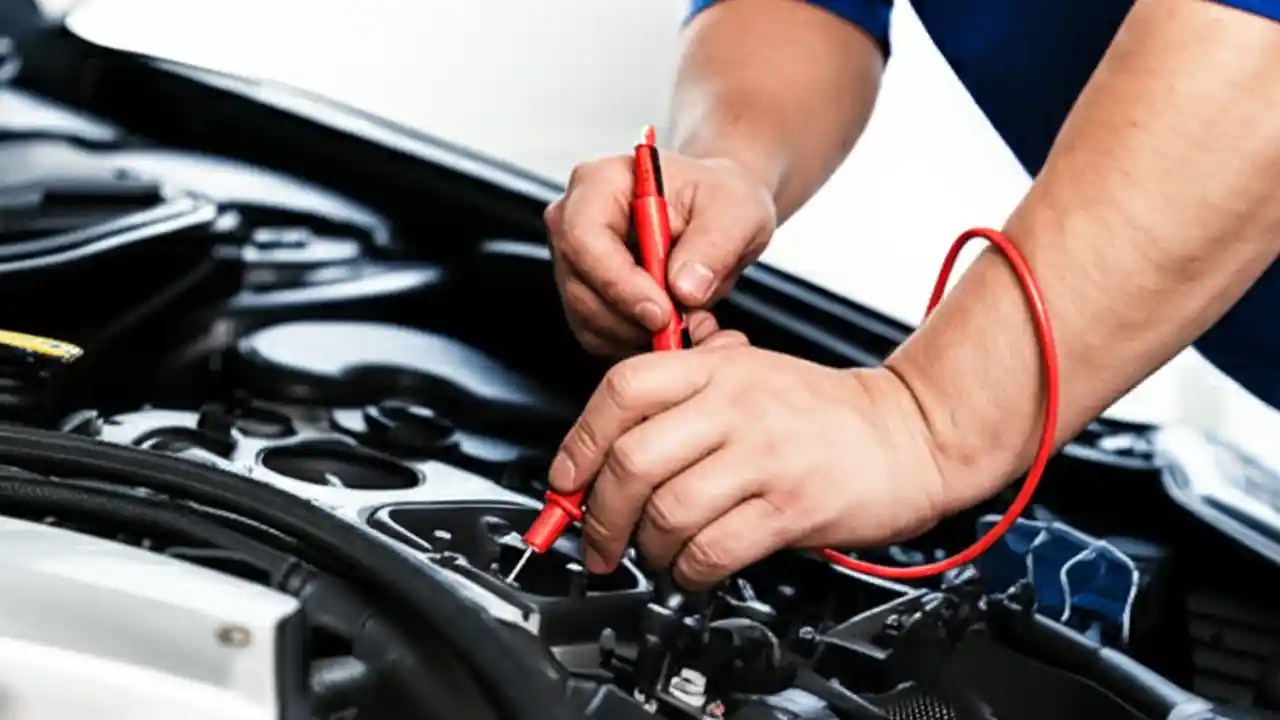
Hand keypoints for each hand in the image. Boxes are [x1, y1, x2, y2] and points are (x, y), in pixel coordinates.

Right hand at [544, 152, 776, 358]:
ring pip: (587, 316)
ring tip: (684, 322)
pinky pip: (597, 334)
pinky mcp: (583, 294)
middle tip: (682, 326)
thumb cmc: (718, 201)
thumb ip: (713, 246)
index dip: (618, 281)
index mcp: (601, 183)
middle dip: (632, 317)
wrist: (716, 216)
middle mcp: (574, 220)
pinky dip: (634, 342)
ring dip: (637, 332)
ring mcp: (574, 261)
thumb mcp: (735, 212)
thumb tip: (685, 288)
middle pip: (580, 284)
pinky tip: (668, 329)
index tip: (662, 312)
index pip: (585, 237)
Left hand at [547, 313, 949, 588]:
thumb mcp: (752, 372)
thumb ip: (687, 390)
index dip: (580, 441)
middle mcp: (737, 407)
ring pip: (667, 511)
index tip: (566, 481)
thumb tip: (608, 441)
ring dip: (646, 547)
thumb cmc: (825, 413)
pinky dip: (688, 570)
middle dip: (599, 513)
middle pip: (632, 460)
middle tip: (597, 539)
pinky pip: (713, 549)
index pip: (623, 388)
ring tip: (653, 553)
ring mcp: (765, 456)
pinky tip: (693, 566)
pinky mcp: (791, 507)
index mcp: (719, 369)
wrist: (910, 434)